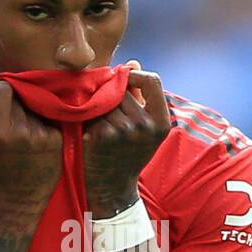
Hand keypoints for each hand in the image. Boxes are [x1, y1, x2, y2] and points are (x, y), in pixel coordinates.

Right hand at [0, 69, 62, 218]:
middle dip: (17, 99)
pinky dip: (42, 121)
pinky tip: (36, 137)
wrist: (17, 201)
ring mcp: (43, 137)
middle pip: (23, 95)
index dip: (2, 89)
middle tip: (13, 116)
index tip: (1, 99)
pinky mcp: (58, 140)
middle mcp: (23, 132)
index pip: (6, 87)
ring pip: (38, 105)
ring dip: (31, 110)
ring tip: (24, 128)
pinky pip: (49, 118)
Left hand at [82, 61, 171, 216]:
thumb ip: (141, 95)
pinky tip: (91, 133)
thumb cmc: (129, 154)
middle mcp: (146, 125)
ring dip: (99, 106)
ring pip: (106, 99)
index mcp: (161, 121)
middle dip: (112, 93)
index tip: (124, 78)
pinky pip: (92, 112)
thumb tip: (133, 62)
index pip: (153, 79)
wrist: (113, 188)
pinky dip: (89, 119)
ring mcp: (124, 130)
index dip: (136, 74)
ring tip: (100, 123)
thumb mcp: (145, 128)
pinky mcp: (103, 135)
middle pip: (124, 89)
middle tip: (106, 108)